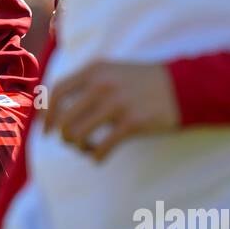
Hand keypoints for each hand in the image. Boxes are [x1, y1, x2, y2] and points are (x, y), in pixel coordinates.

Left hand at [43, 61, 179, 160]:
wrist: (183, 86)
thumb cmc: (144, 82)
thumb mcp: (113, 71)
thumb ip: (88, 83)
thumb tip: (58, 107)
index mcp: (95, 70)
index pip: (57, 91)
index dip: (47, 113)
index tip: (46, 127)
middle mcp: (102, 85)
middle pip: (64, 117)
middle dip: (62, 135)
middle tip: (68, 142)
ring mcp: (117, 104)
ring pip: (79, 134)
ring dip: (78, 146)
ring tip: (87, 148)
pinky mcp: (132, 123)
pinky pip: (102, 147)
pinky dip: (95, 156)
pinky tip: (99, 157)